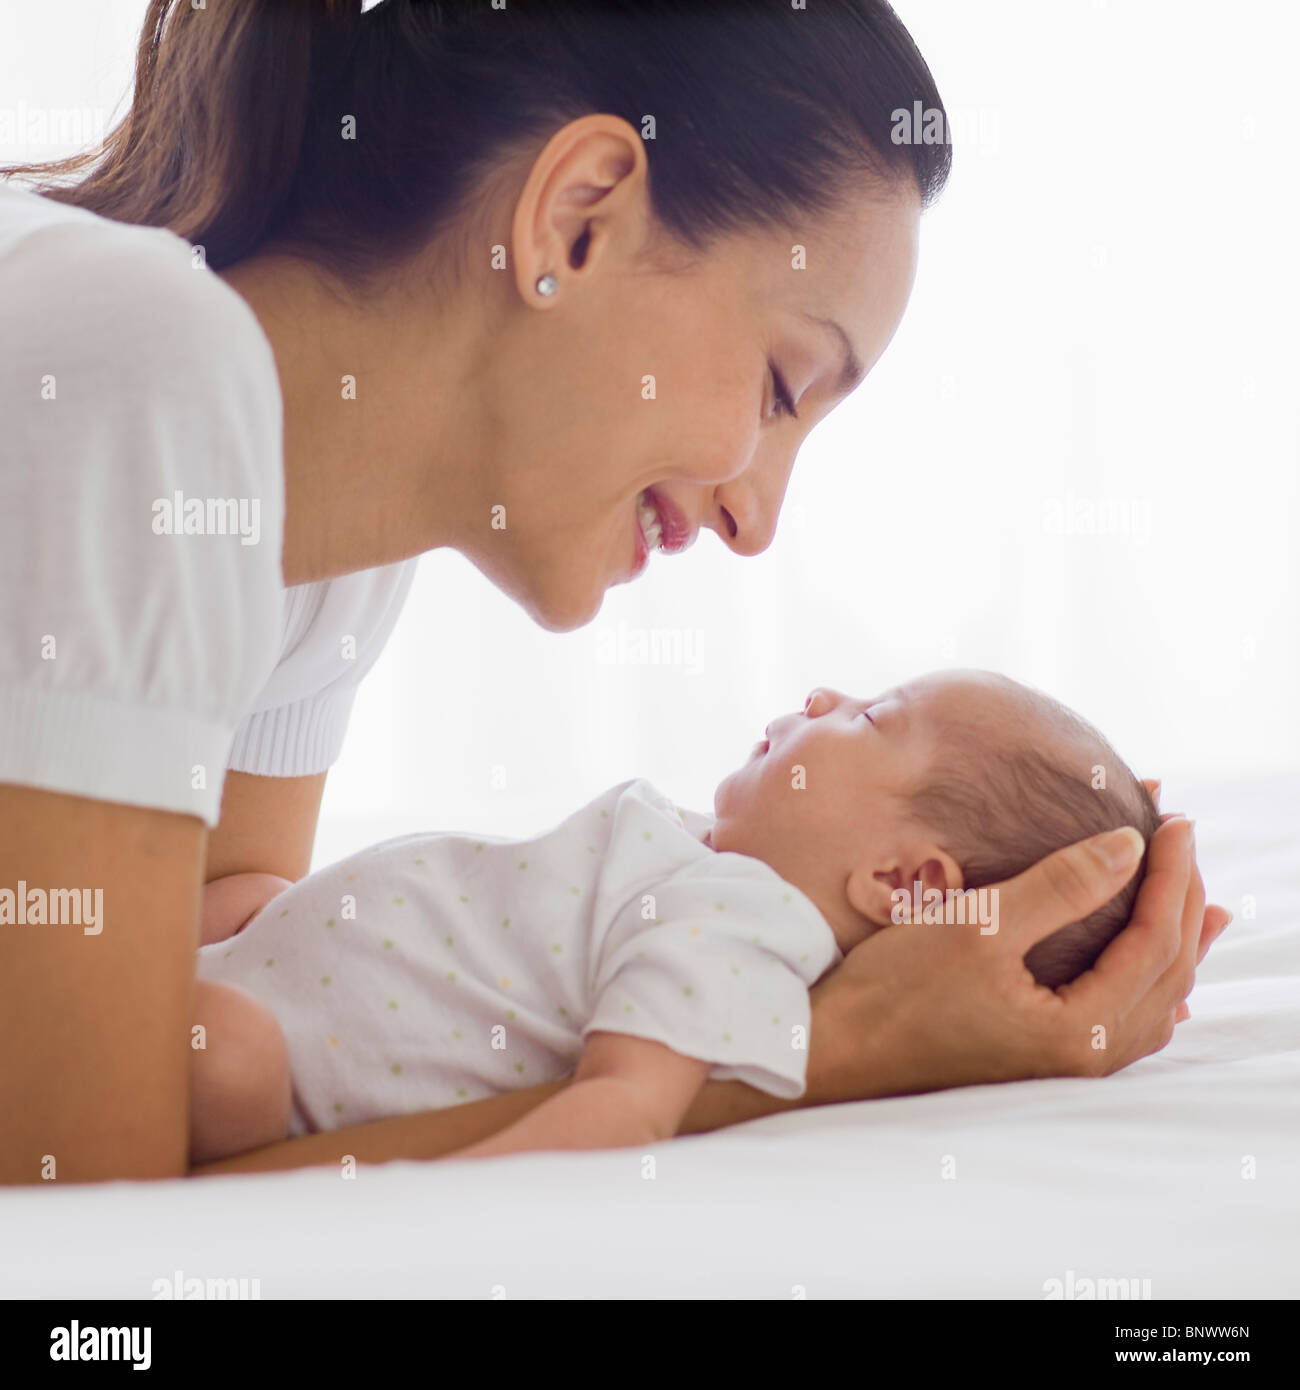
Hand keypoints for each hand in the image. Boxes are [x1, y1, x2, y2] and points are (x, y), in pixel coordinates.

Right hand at [804, 806, 1230, 1103]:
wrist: (836, 1047)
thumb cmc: (896, 988)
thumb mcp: (980, 925)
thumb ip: (1062, 886)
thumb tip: (1132, 847)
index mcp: (1078, 1030)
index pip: (1155, 942)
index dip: (1170, 877)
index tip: (1175, 822)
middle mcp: (1083, 1057)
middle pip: (1167, 973)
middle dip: (1183, 903)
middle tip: (1185, 842)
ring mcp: (1062, 1062)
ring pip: (1151, 1000)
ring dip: (1177, 944)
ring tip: (1199, 906)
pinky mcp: (1038, 1054)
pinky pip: (1123, 1019)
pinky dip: (1148, 981)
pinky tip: (1150, 976)